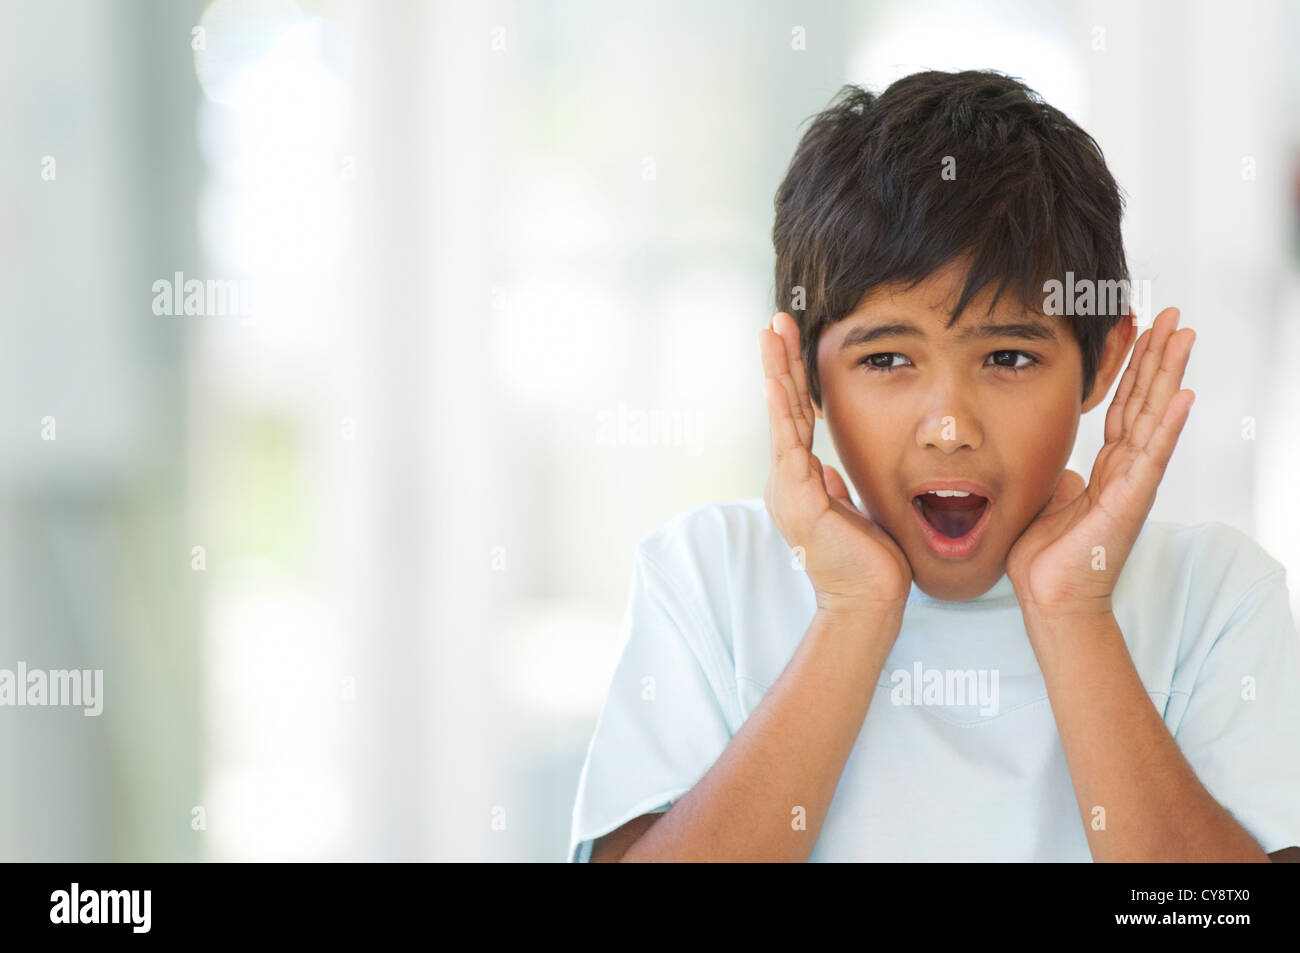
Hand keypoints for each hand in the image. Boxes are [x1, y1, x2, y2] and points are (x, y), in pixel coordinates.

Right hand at [759, 312, 912, 613]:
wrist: (870, 602)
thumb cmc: (868, 563)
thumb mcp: (851, 512)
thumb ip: (833, 487)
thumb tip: (826, 467)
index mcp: (799, 482)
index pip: (796, 418)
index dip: (793, 379)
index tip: (790, 342)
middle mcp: (786, 481)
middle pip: (783, 409)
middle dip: (778, 361)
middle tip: (774, 319)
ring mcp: (788, 490)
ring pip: (781, 419)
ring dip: (776, 372)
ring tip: (770, 333)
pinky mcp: (799, 500)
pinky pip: (789, 446)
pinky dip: (782, 410)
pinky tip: (776, 381)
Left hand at [1006, 307, 1195, 617]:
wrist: (1050, 598)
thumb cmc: (1048, 557)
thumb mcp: (1052, 503)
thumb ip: (1066, 480)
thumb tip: (1067, 470)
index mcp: (1107, 467)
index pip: (1125, 406)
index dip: (1134, 368)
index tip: (1143, 329)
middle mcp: (1126, 470)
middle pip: (1147, 400)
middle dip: (1159, 356)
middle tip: (1174, 313)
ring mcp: (1132, 484)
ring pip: (1155, 417)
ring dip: (1169, 374)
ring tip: (1184, 335)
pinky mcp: (1129, 502)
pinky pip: (1151, 457)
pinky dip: (1168, 425)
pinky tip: (1185, 396)